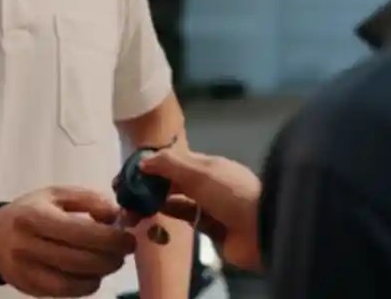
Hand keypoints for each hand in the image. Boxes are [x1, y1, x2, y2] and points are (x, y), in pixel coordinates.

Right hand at [0, 186, 137, 296]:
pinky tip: (94, 274)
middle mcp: (28, 247)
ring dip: (101, 273)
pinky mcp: (30, 289)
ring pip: (75, 282)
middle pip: (81, 261)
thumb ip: (87, 199)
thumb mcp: (56, 195)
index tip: (129, 238)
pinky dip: (86, 285)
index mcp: (35, 217)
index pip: (81, 233)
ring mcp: (27, 272)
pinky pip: (66, 293)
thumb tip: (115, 215)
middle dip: (111, 258)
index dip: (111, 239)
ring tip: (111, 261)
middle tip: (124, 251)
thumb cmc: (30, 211)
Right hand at [137, 148, 262, 270]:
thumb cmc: (230, 194)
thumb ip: (170, 164)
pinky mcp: (211, 230)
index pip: (178, 161)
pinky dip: (171, 216)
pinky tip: (155, 215)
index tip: (132, 170)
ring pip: (179, 201)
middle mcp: (210, 184)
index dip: (155, 164)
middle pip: (176, 181)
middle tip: (128, 191)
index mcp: (210, 165)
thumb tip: (143, 160)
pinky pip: (186, 219)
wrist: (262, 230)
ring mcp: (211, 207)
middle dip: (153, 184)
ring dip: (159, 201)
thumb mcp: (200, 172)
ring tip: (136, 204)